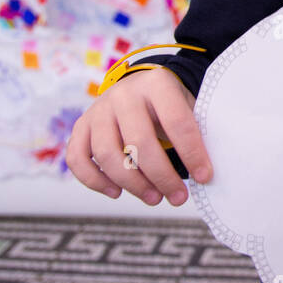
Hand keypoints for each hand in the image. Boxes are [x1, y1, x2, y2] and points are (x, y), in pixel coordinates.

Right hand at [66, 69, 212, 206]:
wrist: (138, 87)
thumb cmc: (168, 105)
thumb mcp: (187, 105)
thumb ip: (196, 132)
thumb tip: (205, 173)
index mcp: (157, 84)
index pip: (176, 121)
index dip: (192, 153)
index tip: (204, 177)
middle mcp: (124, 94)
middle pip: (139, 142)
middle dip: (161, 176)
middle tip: (177, 197)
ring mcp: (98, 110)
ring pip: (107, 154)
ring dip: (132, 184)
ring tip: (154, 198)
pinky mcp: (81, 127)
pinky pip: (77, 159)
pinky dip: (95, 181)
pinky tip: (117, 192)